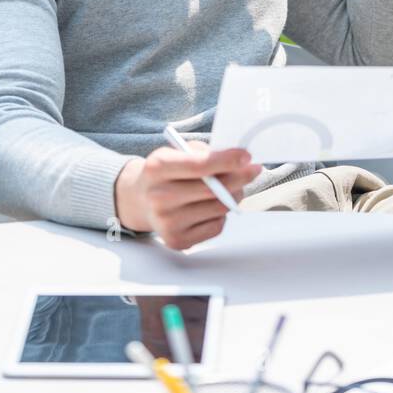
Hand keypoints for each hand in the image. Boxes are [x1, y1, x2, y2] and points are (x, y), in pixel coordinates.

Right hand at [114, 140, 261, 249]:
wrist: (140, 200)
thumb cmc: (165, 174)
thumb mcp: (176, 152)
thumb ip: (203, 153)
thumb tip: (237, 161)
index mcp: (157, 168)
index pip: (199, 165)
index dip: (227, 160)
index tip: (246, 157)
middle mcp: (159, 197)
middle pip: (213, 190)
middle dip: (239, 178)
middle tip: (252, 170)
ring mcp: (167, 222)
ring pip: (219, 208)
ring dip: (233, 195)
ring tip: (230, 187)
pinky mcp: (177, 240)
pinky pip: (216, 226)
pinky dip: (220, 215)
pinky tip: (209, 207)